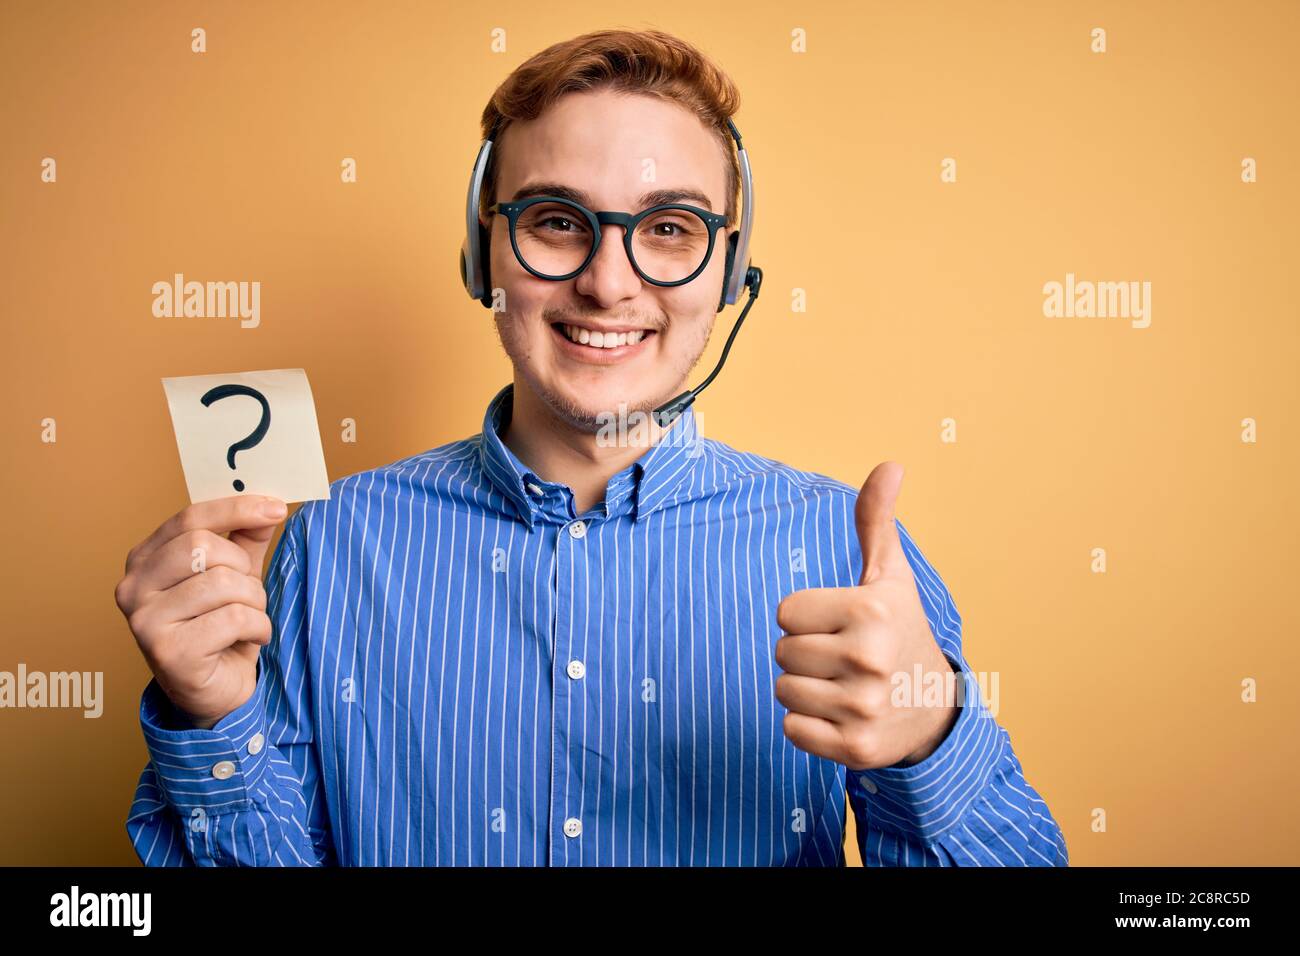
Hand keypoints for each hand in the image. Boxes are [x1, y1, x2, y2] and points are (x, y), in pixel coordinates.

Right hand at [114, 495, 287, 729]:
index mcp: (144, 560)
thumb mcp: (236, 576)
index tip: (276, 507)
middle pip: (204, 547)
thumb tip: (267, 505)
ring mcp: (144, 621)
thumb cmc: (221, 628)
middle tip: (250, 593)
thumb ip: (245, 540)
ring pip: (222, 583)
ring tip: (249, 620)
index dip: (237, 508)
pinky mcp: (167, 652)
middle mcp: (133, 587)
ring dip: (254, 602)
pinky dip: (257, 627)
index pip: (190, 518)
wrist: (215, 692)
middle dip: (243, 569)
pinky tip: (251, 639)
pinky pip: (232, 618)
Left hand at [774, 462, 957, 769]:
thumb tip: (889, 464)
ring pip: (783, 690)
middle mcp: (868, 659)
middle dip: (805, 653)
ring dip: (804, 688)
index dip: (807, 617)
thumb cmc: (901, 631)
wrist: (935, 710)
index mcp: (871, 612)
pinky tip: (840, 715)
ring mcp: (862, 707)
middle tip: (844, 657)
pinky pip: (792, 728)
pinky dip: (808, 725)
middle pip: (783, 652)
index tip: (840, 624)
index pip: (786, 613)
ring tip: (843, 684)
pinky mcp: (854, 748)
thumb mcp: (890, 577)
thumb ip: (876, 522)